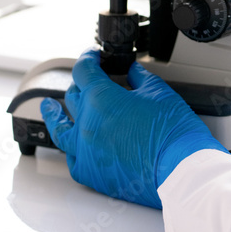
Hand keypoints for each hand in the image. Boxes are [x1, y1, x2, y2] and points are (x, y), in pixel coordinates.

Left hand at [40, 49, 229, 208]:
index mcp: (101, 99)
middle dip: (82, 84)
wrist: (181, 171)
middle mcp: (87, 125)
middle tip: (90, 80)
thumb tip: (132, 72)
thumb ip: (140, 77)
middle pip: (73, 97)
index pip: (83, 70)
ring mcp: (86, 151)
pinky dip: (72, 149)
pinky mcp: (93, 175)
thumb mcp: (159, 92)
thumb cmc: (173, 134)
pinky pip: (72, 159)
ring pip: (61, 129)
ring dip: (54, 115)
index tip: (93, 57)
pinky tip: (72, 146)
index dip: (88, 58)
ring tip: (49, 108)